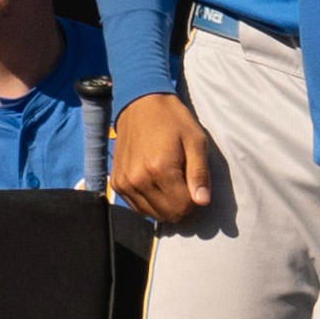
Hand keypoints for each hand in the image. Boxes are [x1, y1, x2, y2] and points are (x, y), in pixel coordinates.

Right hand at [113, 91, 221, 225]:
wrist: (140, 104)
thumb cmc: (172, 120)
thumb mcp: (195, 141)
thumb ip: (199, 174)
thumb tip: (202, 202)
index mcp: (159, 169)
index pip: (182, 208)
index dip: (193, 200)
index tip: (193, 182)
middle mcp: (138, 180)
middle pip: (167, 214)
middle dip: (180, 204)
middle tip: (182, 181)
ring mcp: (124, 183)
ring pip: (152, 215)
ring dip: (164, 204)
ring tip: (167, 179)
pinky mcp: (116, 184)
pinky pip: (137, 208)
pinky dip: (149, 201)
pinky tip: (154, 182)